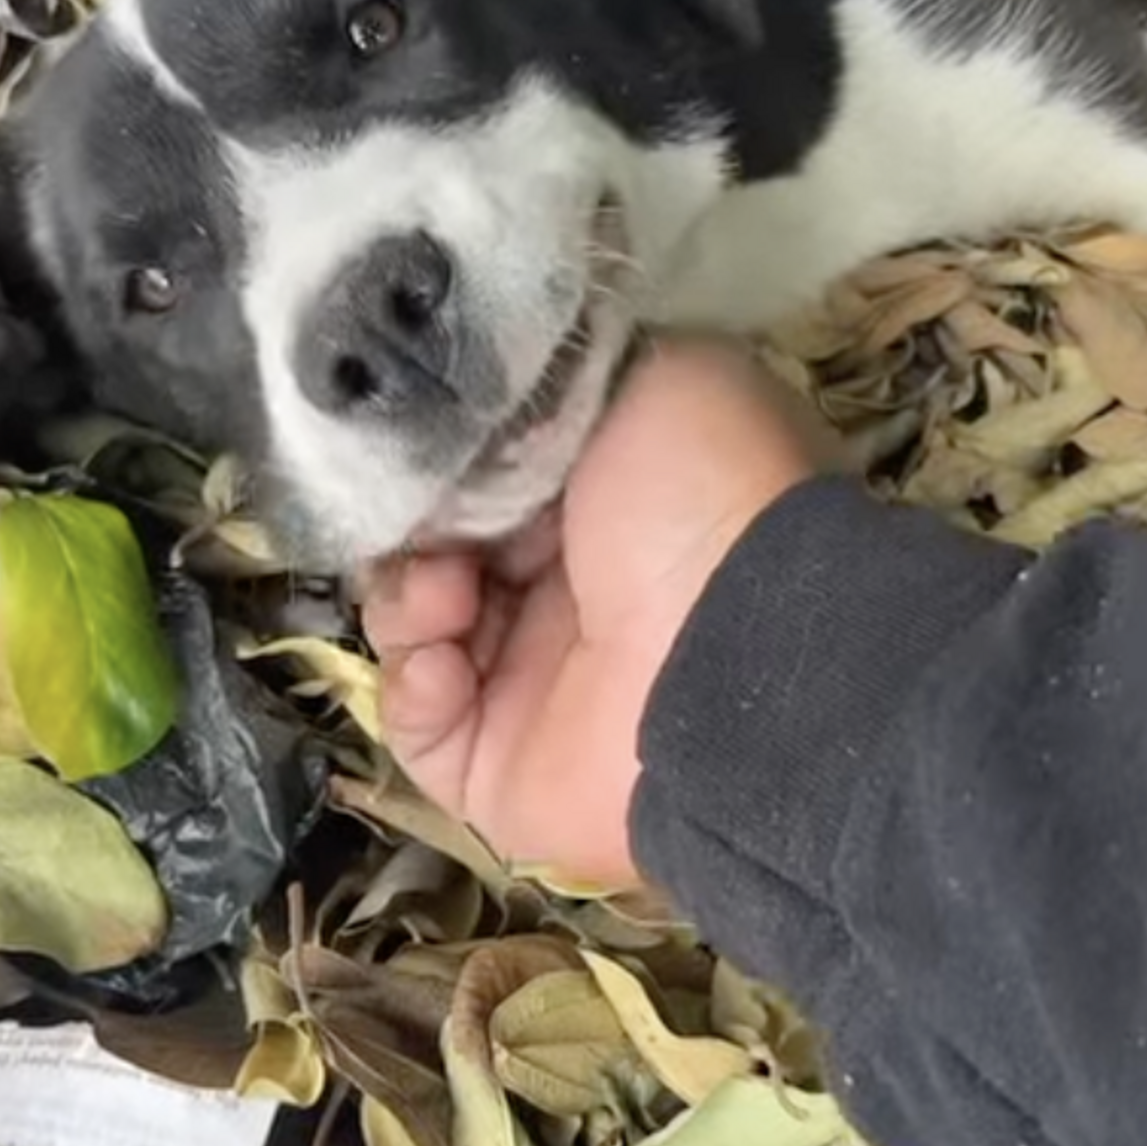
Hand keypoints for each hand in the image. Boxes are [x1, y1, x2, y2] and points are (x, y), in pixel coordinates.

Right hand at [363, 338, 830, 886]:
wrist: (741, 653)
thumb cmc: (705, 498)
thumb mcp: (653, 377)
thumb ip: (560, 383)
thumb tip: (483, 403)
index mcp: (611, 504)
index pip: (490, 472)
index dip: (449, 454)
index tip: (424, 439)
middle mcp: (570, 591)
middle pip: (440, 544)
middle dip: (416, 520)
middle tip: (426, 514)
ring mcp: (534, 684)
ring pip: (412, 626)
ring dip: (405, 594)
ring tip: (446, 586)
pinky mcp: (497, 768)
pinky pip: (415, 723)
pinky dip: (411, 681)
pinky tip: (447, 657)